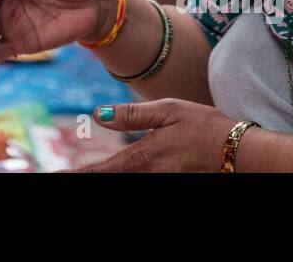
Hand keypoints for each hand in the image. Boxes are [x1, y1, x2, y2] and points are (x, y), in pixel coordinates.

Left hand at [71, 99, 237, 172]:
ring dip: (100, 174)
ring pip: (119, 181)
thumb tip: (97, 114)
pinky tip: (107, 168)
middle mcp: (145, 175)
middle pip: (106, 180)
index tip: (55, 174)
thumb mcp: (168, 110)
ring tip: (77, 170)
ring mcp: (155, 181)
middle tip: (60, 173)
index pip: (99, 170)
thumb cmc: (203, 126)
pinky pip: (133, 180)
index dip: (75, 174)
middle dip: (83, 176)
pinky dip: (117, 174)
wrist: (236, 151)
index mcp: (142, 158)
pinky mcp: (164, 180)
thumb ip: (133, 114)